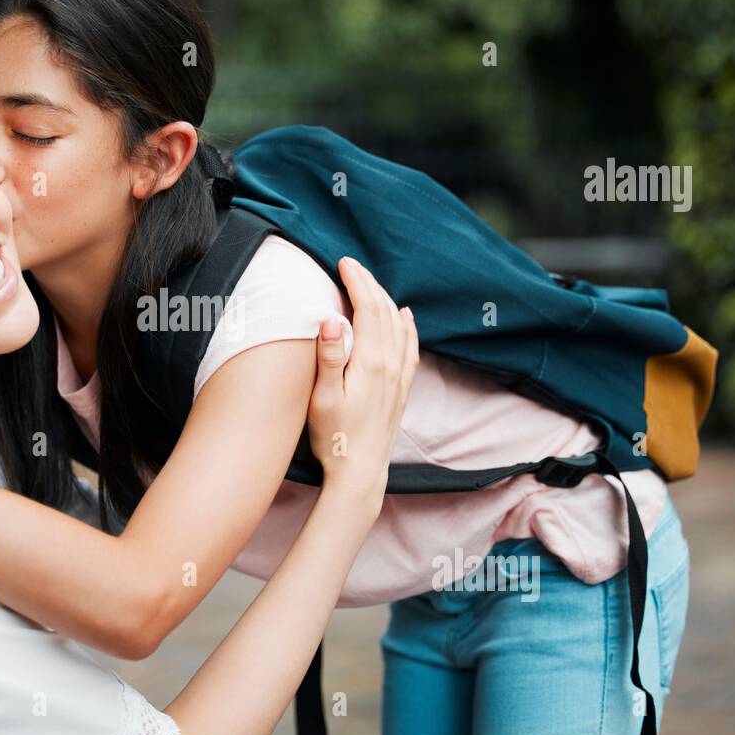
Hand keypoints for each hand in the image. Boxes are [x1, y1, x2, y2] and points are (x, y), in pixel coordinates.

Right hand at [307, 256, 417, 501]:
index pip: (367, 309)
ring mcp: (400, 376)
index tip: (344, 263)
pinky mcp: (402, 388)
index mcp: (370, 363)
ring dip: (386, 299)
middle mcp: (390, 365)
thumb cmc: (334, 438)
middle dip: (369, 283)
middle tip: (352, 265)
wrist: (360, 472)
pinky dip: (407, 325)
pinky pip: (411, 346)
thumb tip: (330, 319)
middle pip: (385, 311)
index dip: (357, 281)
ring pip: (399, 325)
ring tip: (370, 284)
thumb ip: (328, 357)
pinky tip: (404, 316)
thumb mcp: (323, 398)